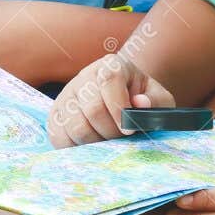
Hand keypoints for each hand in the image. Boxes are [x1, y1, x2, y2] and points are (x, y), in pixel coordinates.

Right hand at [46, 53, 174, 147]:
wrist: (124, 102)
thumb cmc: (144, 101)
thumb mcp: (159, 99)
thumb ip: (156, 101)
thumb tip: (141, 103)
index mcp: (111, 66)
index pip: (109, 80)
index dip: (119, 108)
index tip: (129, 130)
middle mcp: (85, 77)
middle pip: (93, 109)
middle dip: (111, 132)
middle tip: (122, 139)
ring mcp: (66, 96)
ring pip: (75, 126)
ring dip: (95, 142)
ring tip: (108, 142)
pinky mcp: (55, 116)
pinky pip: (59, 137)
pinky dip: (76, 148)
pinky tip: (91, 146)